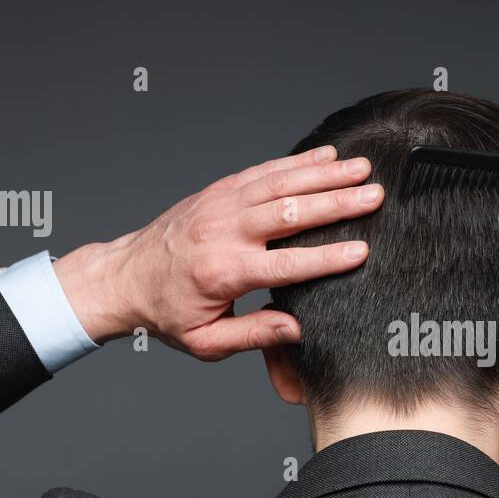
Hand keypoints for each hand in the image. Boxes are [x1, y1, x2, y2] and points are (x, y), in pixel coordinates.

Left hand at [54, 146, 382, 358]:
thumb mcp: (206, 341)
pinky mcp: (219, 191)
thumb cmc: (168, 314)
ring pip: (279, 184)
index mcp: (223, 273)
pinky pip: (263, 172)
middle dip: (335, 203)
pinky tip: (327, 156)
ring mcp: (220, 206)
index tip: (361, 250)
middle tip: (374, 196)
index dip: (326, 257)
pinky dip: (297, 162)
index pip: (285, 264)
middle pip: (288, 213)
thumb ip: (254, 335)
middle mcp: (223, 232)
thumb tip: (298, 328)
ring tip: (362, 169)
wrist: (123, 278)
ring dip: (324, 174)